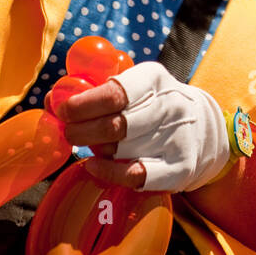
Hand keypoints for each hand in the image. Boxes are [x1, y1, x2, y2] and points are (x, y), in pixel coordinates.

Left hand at [47, 62, 230, 192]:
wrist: (202, 128)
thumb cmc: (152, 103)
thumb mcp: (134, 84)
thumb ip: (96, 88)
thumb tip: (52, 98)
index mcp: (154, 79)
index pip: (114, 92)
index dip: (83, 104)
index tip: (63, 110)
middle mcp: (169, 107)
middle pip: (114, 125)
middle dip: (81, 131)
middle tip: (69, 132)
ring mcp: (175, 138)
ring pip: (120, 150)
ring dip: (96, 149)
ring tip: (91, 145)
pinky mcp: (178, 168)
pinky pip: (135, 175)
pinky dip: (109, 172)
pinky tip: (95, 166)